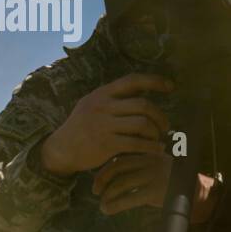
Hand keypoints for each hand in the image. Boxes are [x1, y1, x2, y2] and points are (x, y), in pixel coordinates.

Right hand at [40, 73, 173, 175]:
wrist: (61, 149)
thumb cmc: (81, 127)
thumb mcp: (91, 106)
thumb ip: (113, 99)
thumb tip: (143, 92)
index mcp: (101, 94)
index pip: (132, 81)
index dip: (154, 81)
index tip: (170, 87)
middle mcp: (102, 107)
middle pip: (143, 105)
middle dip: (160, 116)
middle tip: (164, 126)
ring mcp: (103, 125)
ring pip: (142, 124)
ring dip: (155, 133)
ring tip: (157, 139)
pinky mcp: (105, 144)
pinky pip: (136, 143)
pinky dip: (150, 148)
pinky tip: (155, 150)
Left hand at [92, 154, 219, 221]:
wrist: (196, 193)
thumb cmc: (169, 182)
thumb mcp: (153, 169)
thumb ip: (135, 168)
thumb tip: (104, 179)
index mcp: (148, 154)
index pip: (119, 159)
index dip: (104, 171)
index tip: (96, 183)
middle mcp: (150, 161)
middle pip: (117, 168)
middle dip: (102, 181)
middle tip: (96, 192)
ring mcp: (154, 175)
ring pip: (121, 184)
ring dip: (107, 196)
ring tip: (103, 205)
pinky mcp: (156, 190)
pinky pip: (130, 198)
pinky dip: (115, 204)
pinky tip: (108, 210)